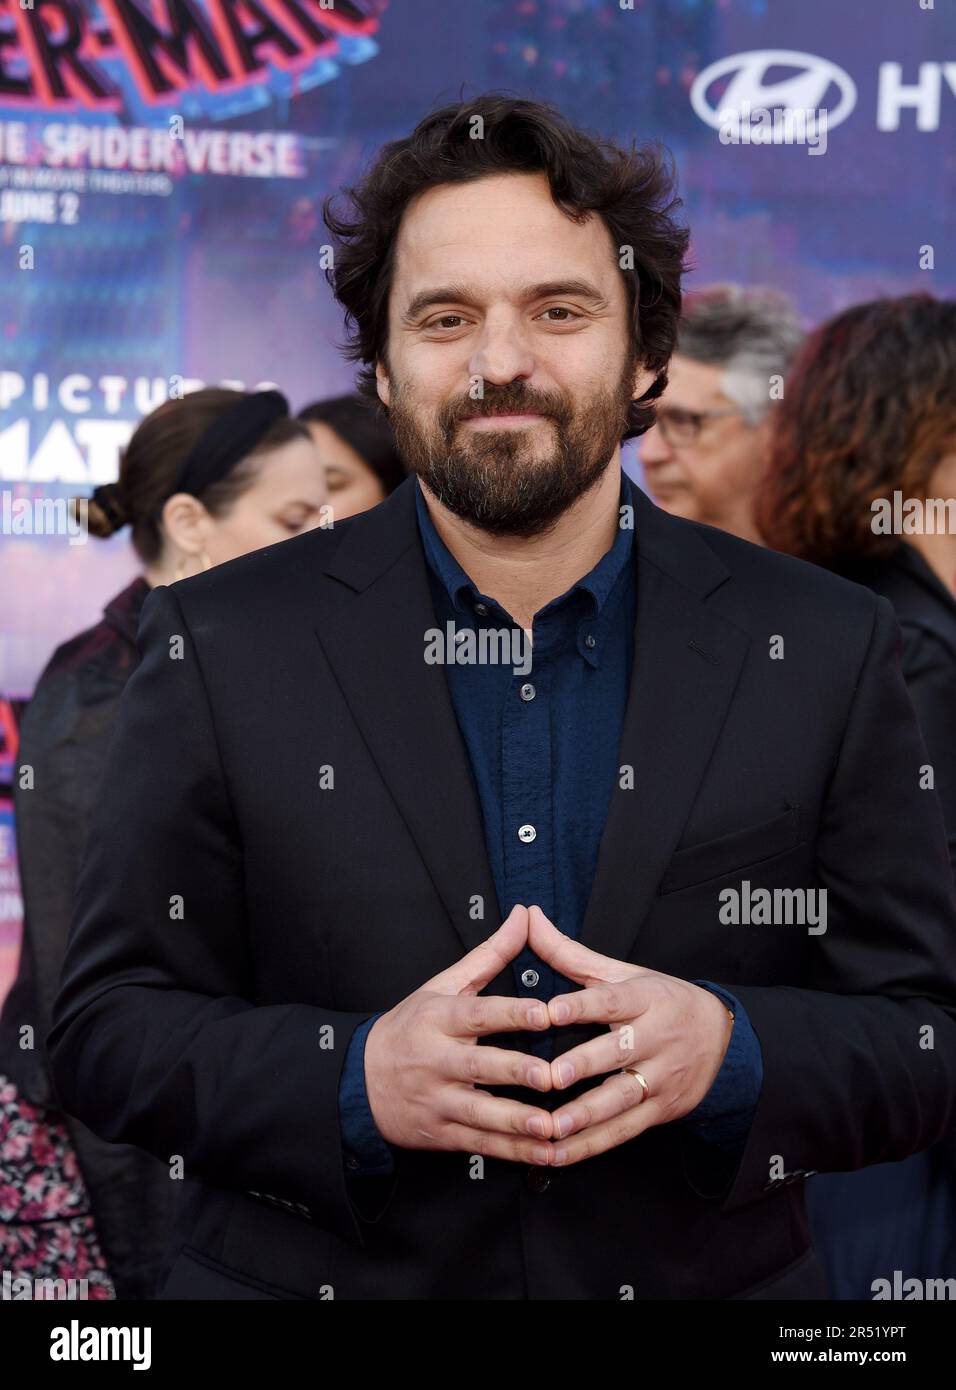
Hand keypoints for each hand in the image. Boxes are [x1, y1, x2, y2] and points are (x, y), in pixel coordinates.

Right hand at [364, 905, 556, 1163]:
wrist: (358, 1080)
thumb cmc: (410, 1026)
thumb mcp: (443, 985)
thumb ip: (490, 954)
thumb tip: (524, 916)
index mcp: (439, 1018)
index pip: (478, 1013)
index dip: (512, 1014)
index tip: (545, 1013)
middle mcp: (437, 1060)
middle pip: (479, 1065)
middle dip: (516, 1072)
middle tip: (551, 1075)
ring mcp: (438, 1099)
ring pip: (480, 1112)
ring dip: (518, 1122)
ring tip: (552, 1127)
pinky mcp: (442, 1133)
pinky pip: (481, 1144)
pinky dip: (514, 1151)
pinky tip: (545, 1153)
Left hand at [527, 906, 733, 1166]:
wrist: (724, 1038)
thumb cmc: (662, 1000)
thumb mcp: (622, 972)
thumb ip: (570, 953)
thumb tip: (529, 918)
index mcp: (645, 998)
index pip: (610, 1000)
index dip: (580, 1005)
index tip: (549, 1011)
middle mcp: (655, 1038)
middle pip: (616, 1052)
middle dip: (583, 1065)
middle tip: (551, 1076)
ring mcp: (660, 1077)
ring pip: (622, 1099)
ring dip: (586, 1116)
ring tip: (553, 1126)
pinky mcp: (661, 1110)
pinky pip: (624, 1131)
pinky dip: (591, 1145)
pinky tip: (560, 1152)